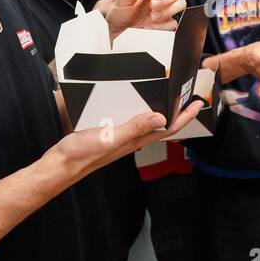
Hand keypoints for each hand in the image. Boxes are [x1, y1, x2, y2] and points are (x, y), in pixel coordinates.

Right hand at [46, 100, 204, 181]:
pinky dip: (138, 110)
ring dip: (160, 110)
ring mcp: (122, 136)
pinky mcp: (110, 133)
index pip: (169, 128)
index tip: (198, 103)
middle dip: (178, 112)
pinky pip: (131, 120)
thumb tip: (161, 117)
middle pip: (162, 125)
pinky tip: (133, 101)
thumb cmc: (84, 154)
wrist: (62, 164)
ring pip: (148, 122)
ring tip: (167, 96)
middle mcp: (133, 139)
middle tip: (188, 96)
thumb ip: (134, 127)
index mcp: (137, 140)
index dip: (185, 116)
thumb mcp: (111, 137)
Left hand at [101, 0, 186, 40]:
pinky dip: (162, 25)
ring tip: (152, 17)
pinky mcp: (165, 24)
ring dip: (168, 10)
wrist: (116, 30)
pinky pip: (173, 23)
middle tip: (152, 5)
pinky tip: (150, 26)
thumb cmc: (118, 13)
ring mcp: (164, 11)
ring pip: (180, 4)